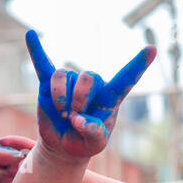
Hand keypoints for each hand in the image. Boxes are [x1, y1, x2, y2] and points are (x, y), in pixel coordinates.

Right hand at [26, 30, 154, 159]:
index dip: (138, 65)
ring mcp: (70, 82)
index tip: (152, 49)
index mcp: (109, 96)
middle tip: (73, 118)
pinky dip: (36, 51)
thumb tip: (79, 119)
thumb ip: (94, 134)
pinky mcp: (49, 84)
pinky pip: (43, 64)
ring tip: (62, 114)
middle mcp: (91, 84)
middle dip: (78, 100)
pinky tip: (30, 35)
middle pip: (86, 77)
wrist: (63, 147)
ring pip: (63, 76)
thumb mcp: (95, 146)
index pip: (126, 79)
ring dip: (60, 98)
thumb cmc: (84, 143)